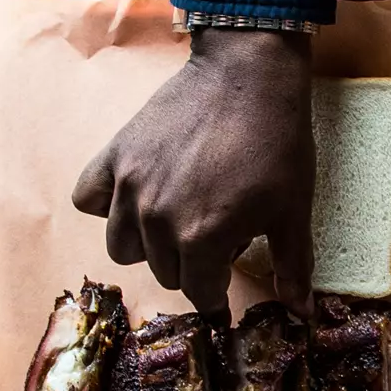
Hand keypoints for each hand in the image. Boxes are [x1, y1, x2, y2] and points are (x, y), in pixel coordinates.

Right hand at [73, 29, 315, 321]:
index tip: (224, 293)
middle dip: (191, 267)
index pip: (200, 294)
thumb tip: (302, 314)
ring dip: (150, 246)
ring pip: (123, 246)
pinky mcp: (115, 155)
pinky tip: (137, 197)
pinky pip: (88, 199)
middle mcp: (157, 218)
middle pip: (164, 272)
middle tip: (217, 238)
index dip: (217, 297)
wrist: (248, 76)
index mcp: (202, 239)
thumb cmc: (278, 145)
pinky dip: (106, 206)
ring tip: (179, 223)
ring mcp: (130, 185)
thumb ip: (294, 268)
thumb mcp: (294, 212)